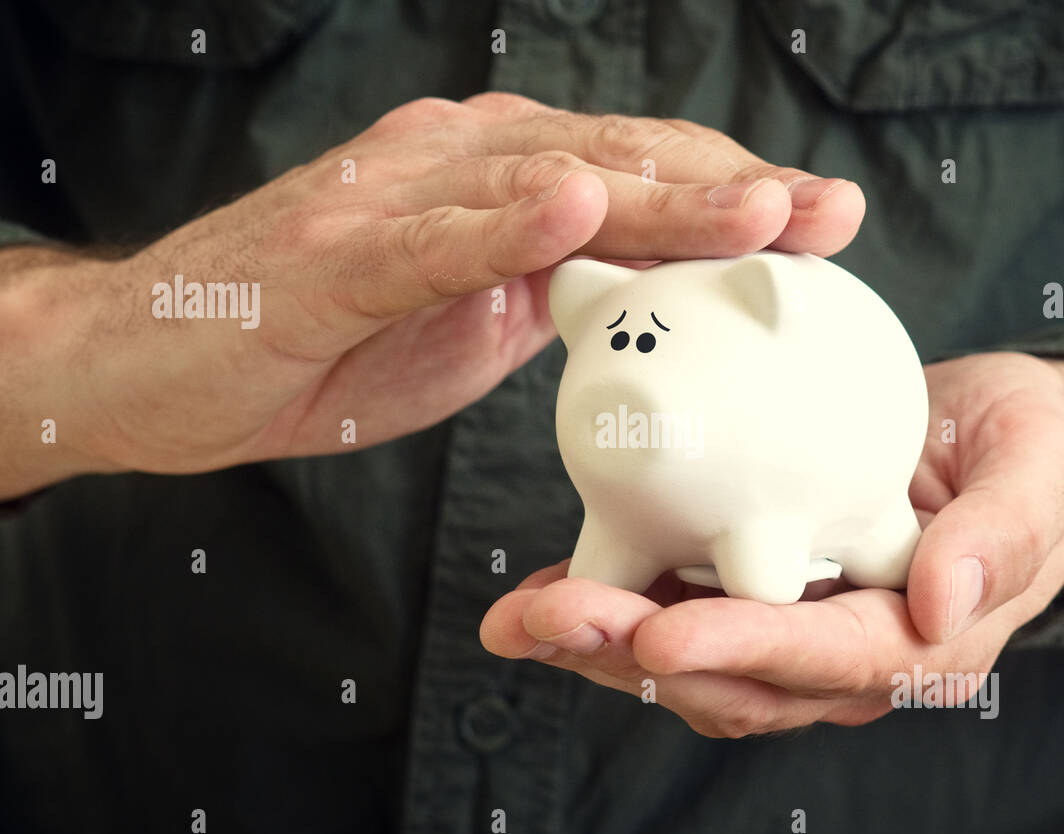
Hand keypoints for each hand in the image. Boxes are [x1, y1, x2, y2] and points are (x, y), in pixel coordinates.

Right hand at [0, 93, 864, 494]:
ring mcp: (391, 202)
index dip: (733, 197)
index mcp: (494, 186)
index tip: (825, 221)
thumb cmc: (315, 339)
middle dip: (731, 190)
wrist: (155, 360)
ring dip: (657, 195)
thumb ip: (541, 293)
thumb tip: (631, 295)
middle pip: (615, 164)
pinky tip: (571, 209)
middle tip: (829, 210)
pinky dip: (502, 224)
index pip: (636, 179)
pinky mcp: (330, 254)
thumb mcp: (462, 324)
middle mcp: (453, 167)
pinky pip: (431, 238)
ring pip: (543, 184)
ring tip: (754, 210)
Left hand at [480, 352, 1063, 736]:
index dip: (740, 650)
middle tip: (549, 618)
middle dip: (633, 656)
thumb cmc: (1023, 449)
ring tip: (518, 617)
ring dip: (599, 646)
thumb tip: (943, 606)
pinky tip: (543, 593)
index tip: (658, 634)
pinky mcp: (752, 597)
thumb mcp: (1037, 466)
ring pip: (688, 665)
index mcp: (918, 644)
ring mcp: (791, 634)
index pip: (822, 660)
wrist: (988, 441)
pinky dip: (610, 607)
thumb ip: (1005, 531)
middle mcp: (844, 659)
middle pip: (733, 678)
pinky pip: (672, 617)